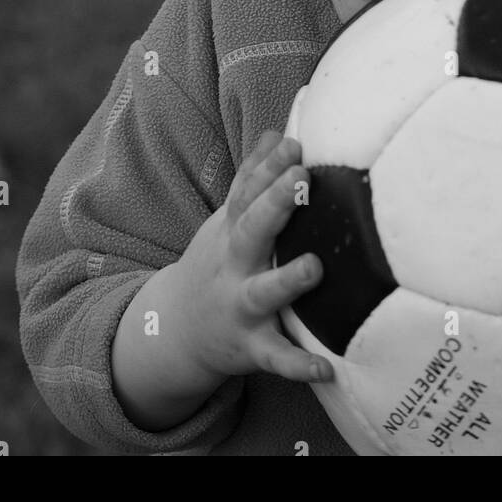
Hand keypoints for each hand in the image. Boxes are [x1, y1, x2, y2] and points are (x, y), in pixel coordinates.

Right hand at [172, 130, 331, 384]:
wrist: (176, 330)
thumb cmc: (219, 263)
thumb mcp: (227, 219)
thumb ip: (252, 179)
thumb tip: (276, 133)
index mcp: (232, 231)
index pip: (247, 193)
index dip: (268, 168)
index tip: (293, 145)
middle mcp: (235, 265)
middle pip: (251, 230)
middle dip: (274, 205)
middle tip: (302, 178)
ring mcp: (240, 306)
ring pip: (263, 294)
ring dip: (287, 281)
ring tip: (314, 267)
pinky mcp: (251, 347)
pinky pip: (275, 358)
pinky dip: (297, 365)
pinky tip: (325, 369)